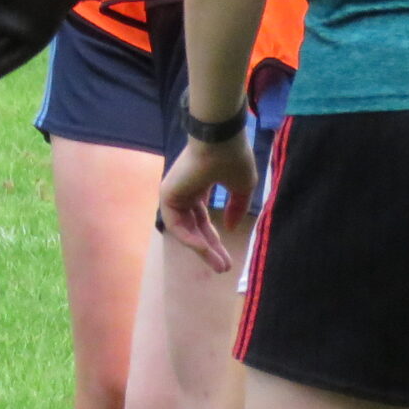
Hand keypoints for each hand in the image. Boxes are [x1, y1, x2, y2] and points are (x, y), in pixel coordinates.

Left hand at [159, 136, 253, 270]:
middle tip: (224, 267)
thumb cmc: (233, 159)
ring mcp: (175, 192)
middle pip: (195, 227)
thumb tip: (231, 228)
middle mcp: (186, 190)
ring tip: (219, 265)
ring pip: (186, 229)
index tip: (228, 257)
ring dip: (202, 249)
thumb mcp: (241, 187)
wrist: (220, 141)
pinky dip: (189, 238)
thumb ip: (236, 208)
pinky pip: (176, 224)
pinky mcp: (167, 194)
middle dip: (210, 248)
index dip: (215, 239)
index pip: (203, 219)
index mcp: (200, 186)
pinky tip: (204, 250)